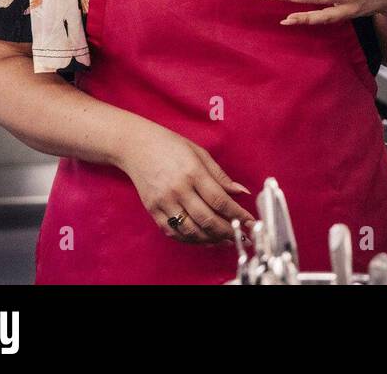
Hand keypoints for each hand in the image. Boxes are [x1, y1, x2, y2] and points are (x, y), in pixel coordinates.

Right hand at [117, 122, 256, 244]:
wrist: (135, 146)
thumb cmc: (170, 146)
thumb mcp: (200, 153)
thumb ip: (221, 176)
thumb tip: (242, 192)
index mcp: (193, 173)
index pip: (220, 200)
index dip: (238, 214)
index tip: (250, 222)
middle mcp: (178, 190)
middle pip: (207, 219)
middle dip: (227, 231)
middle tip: (241, 236)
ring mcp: (163, 202)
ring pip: (191, 230)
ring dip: (211, 239)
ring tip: (225, 241)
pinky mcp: (152, 210)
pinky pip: (173, 232)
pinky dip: (190, 239)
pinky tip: (203, 239)